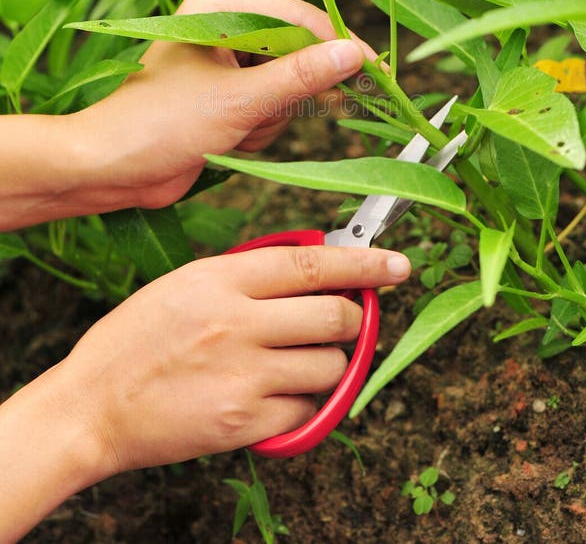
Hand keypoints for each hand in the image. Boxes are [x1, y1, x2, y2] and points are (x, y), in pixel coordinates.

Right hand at [0, 246, 409, 539]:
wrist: (91, 406)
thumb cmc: (135, 339)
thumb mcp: (186, 283)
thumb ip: (248, 273)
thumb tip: (313, 267)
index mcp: (221, 280)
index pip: (312, 264)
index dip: (364, 261)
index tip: (396, 265)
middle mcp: (237, 323)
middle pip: (335, 315)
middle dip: (357, 317)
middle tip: (351, 318)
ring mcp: (243, 376)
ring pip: (331, 365)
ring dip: (331, 362)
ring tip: (299, 360)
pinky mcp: (244, 422)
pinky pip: (308, 410)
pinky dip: (305, 402)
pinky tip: (276, 394)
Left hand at [72, 0, 369, 212]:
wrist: (111, 170)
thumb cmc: (158, 125)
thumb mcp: (238, 100)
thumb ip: (300, 77)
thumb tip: (352, 53)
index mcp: (217, 11)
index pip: (294, 16)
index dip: (334, 42)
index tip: (370, 67)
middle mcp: (222, 32)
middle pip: (294, 53)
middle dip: (291, 91)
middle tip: (296, 110)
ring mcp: (224, 67)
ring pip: (285, 87)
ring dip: (271, 118)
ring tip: (238, 132)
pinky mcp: (225, 99)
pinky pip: (268, 109)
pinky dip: (259, 130)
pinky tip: (231, 142)